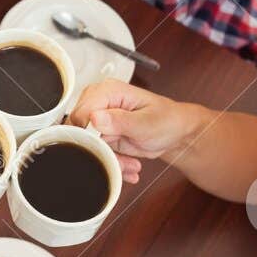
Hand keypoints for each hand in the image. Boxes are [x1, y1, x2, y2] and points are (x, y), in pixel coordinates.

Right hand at [67, 80, 207, 183]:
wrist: (175, 133)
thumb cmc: (167, 120)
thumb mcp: (147, 123)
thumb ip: (120, 120)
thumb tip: (95, 117)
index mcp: (108, 91)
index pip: (81, 113)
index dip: (89, 134)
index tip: (105, 146)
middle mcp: (99, 103)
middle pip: (81, 131)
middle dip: (100, 151)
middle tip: (121, 161)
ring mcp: (99, 120)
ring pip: (88, 146)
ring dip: (108, 159)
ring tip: (129, 164)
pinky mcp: (101, 135)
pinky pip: (97, 153)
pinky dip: (112, 162)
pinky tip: (128, 165)